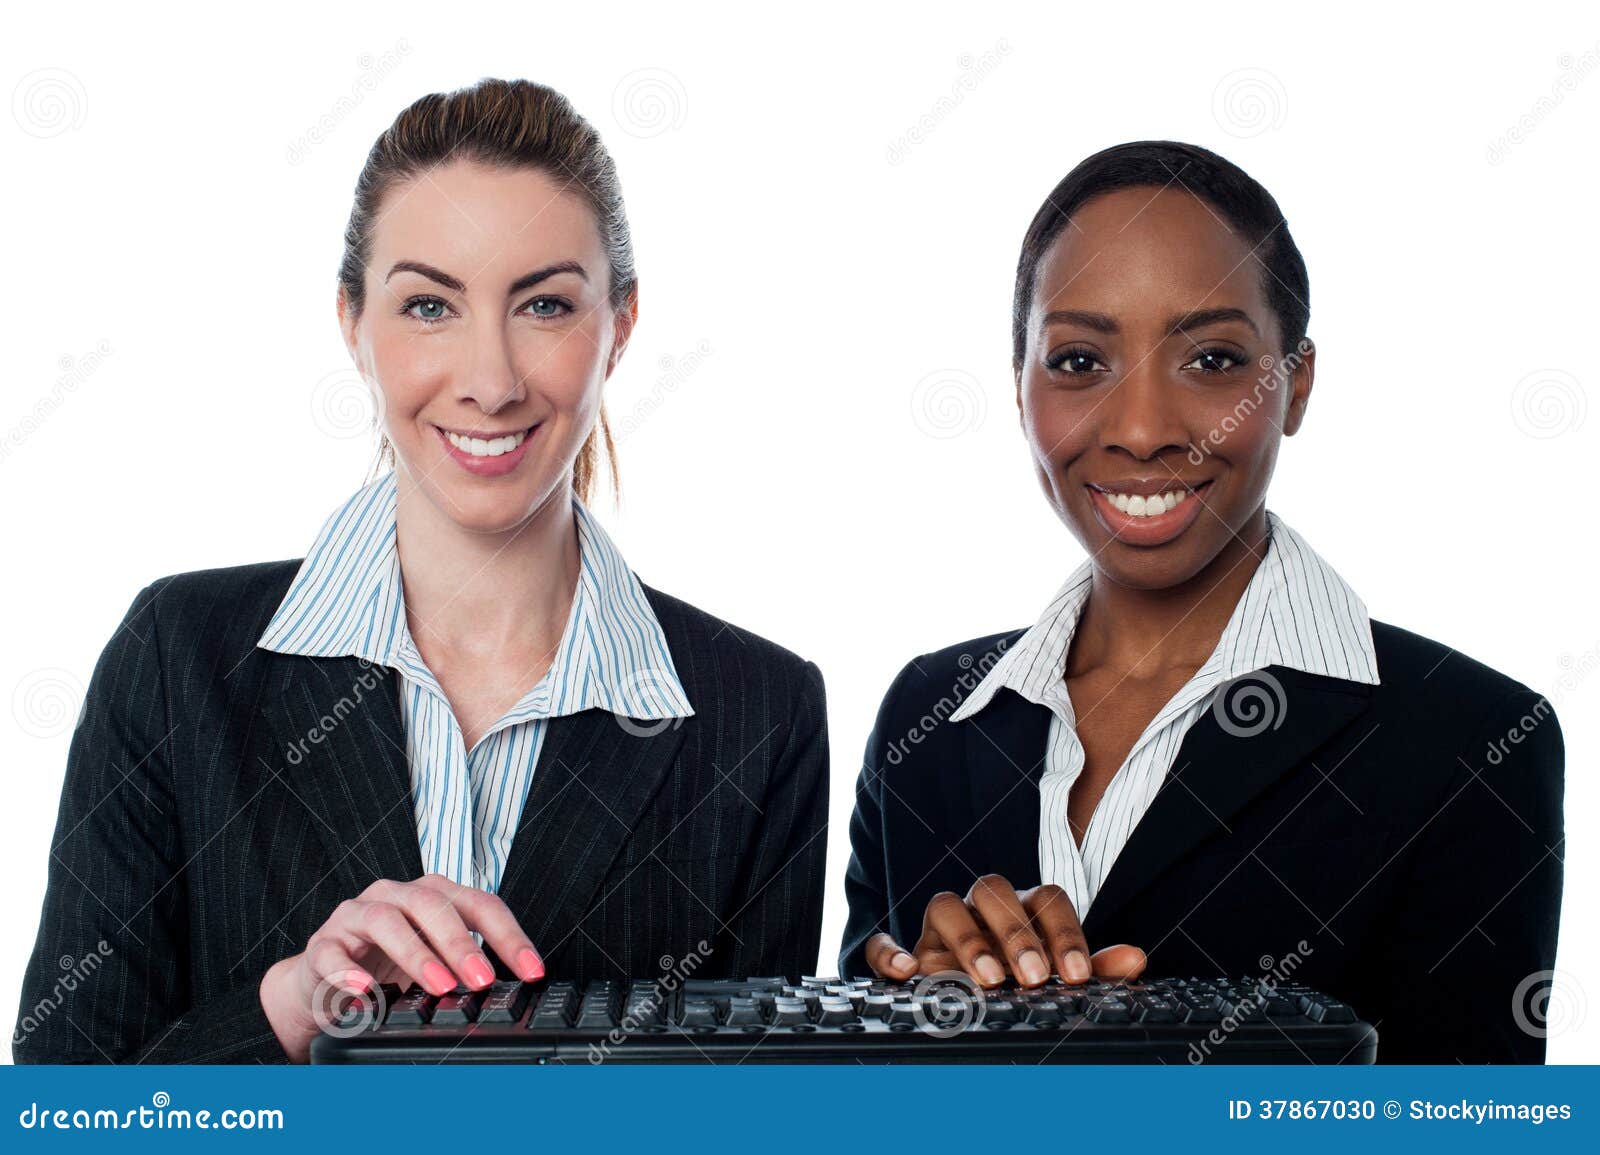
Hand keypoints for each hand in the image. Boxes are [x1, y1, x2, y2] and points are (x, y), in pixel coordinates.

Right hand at [259, 873, 543, 1061]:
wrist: (322, 982)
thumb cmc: (385, 968)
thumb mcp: (433, 965)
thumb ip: (463, 968)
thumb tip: (508, 993)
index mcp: (431, 896)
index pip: (479, 904)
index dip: (509, 936)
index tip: (532, 970)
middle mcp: (395, 896)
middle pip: (432, 904)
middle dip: (462, 942)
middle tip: (482, 979)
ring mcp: (356, 916)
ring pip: (386, 920)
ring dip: (416, 954)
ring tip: (439, 985)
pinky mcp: (323, 945)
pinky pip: (333, 953)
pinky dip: (350, 972)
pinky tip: (368, 992)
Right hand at [863, 874, 1146, 988]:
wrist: (963, 992)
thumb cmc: (1020, 975)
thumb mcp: (1058, 972)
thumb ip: (1093, 965)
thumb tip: (1136, 959)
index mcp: (1024, 906)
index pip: (1046, 897)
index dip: (1064, 931)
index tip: (1076, 974)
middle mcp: (981, 907)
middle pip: (994, 890)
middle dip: (1016, 933)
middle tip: (1033, 977)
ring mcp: (940, 926)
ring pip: (944, 905)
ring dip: (966, 939)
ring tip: (987, 980)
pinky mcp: (907, 950)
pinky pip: (887, 942)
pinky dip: (891, 953)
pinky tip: (908, 972)